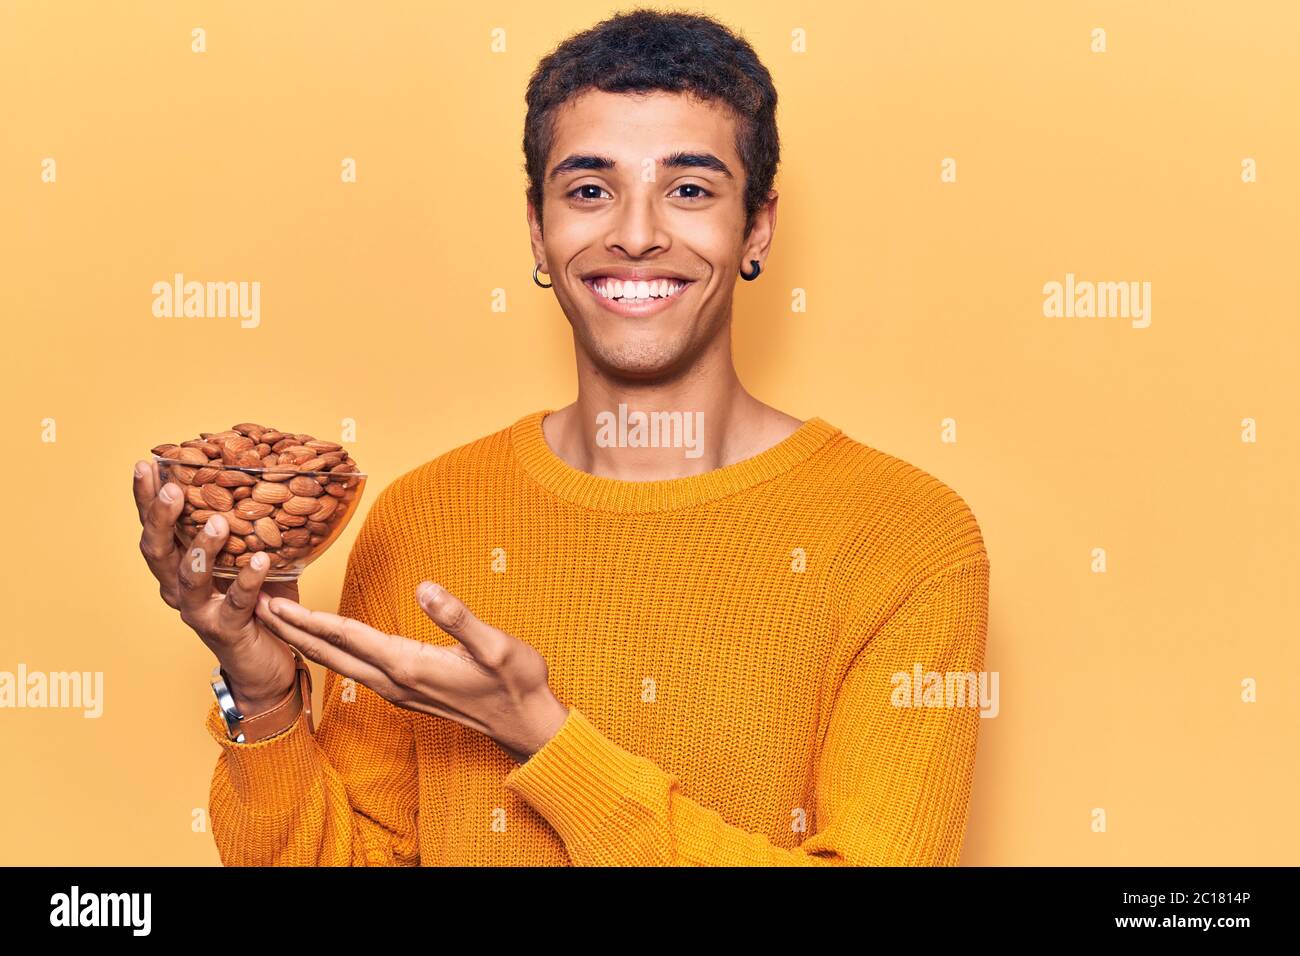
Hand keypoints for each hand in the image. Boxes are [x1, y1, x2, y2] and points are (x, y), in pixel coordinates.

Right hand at [133, 458, 297, 713]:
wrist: (268, 664)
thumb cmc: (259, 604)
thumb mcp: (253, 558)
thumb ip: (253, 526)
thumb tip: (275, 477)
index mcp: (179, 567)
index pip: (156, 528)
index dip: (146, 499)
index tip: (146, 463)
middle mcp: (179, 589)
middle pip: (157, 550)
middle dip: (161, 517)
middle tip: (172, 488)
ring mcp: (199, 612)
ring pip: (188, 579)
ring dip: (201, 548)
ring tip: (219, 521)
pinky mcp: (225, 631)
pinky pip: (236, 603)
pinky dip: (248, 580)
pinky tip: (261, 559)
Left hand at [254, 582, 570, 763]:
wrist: (528, 723)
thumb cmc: (517, 683)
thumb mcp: (496, 645)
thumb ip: (458, 617)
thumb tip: (424, 587)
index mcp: (410, 664)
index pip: (348, 636)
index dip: (310, 618)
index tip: (276, 603)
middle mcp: (396, 681)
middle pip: (332, 654)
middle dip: (294, 631)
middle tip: (259, 607)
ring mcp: (401, 691)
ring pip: (342, 665)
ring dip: (310, 643)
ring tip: (284, 624)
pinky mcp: (409, 693)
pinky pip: (358, 671)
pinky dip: (334, 654)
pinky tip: (330, 646)